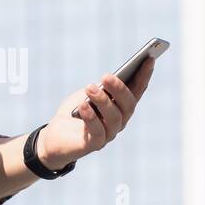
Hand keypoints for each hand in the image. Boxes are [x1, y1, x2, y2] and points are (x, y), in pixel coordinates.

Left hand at [36, 57, 155, 169]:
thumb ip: (100, 88)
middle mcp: (119, 121)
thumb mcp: (86, 94)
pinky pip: (97, 131)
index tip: (149, 59)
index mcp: (121, 106)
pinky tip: (83, 105)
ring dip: (102, 101)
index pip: (137, 90)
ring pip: (114, 118)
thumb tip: (110, 80)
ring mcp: (108, 134)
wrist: (54, 135)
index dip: (145, 75)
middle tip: (106, 76)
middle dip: (119, 89)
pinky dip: (91, 117)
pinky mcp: (93, 145)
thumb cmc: (74, 111)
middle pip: (128, 105)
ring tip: (90, 88)